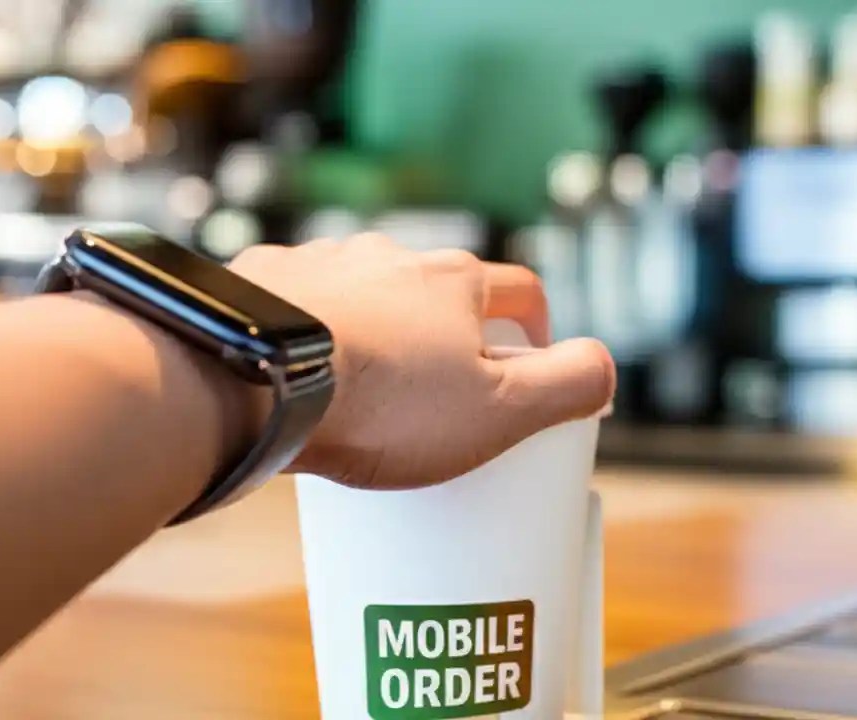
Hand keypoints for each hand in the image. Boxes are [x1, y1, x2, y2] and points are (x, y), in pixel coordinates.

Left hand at [228, 235, 614, 489]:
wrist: (252, 383)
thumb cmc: (378, 404)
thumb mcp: (497, 410)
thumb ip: (566, 386)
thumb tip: (605, 367)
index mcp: (453, 281)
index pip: (521, 289)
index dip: (537, 327)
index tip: (531, 359)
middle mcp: (387, 257)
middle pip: (438, 291)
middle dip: (448, 334)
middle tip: (440, 391)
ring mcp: (320, 263)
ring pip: (365, 293)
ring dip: (375, 328)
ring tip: (362, 388)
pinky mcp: (260, 281)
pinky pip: (298, 303)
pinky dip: (309, 331)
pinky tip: (299, 372)